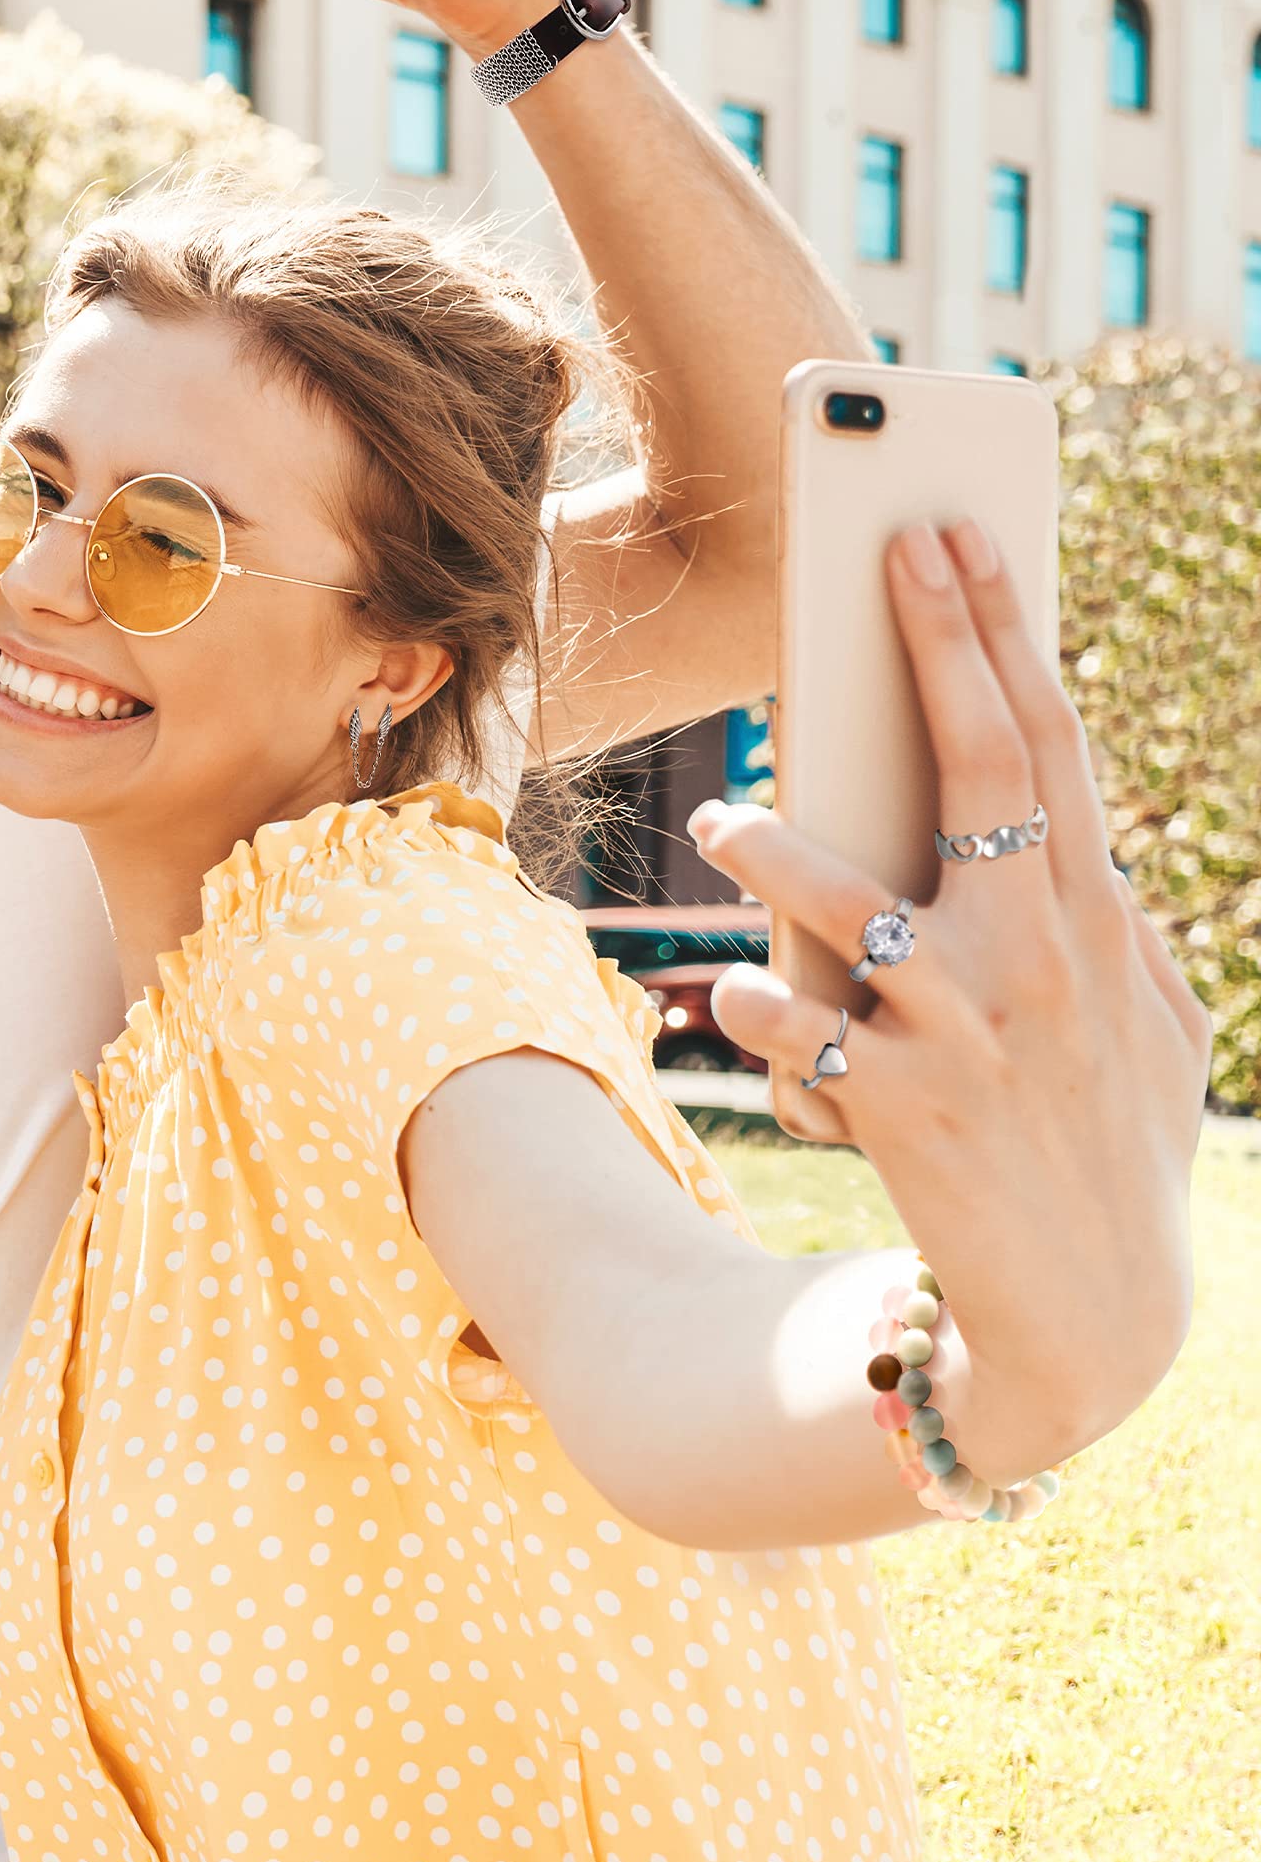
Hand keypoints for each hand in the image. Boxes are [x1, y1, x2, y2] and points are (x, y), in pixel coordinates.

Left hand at [686, 522, 1207, 1464]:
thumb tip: (1059, 835)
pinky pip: (799, 1033)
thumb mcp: (1141, 1030)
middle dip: (938, 648)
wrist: (1091, 1320)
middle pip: (985, 768)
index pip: (1052, 747)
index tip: (959, 542)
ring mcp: (971, 1030)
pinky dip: (752, 1008)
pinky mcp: (900, 1109)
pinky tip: (722, 1000)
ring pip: (852, 897)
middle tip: (890, 548)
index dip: (1002, 633)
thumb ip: (1099, 927)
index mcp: (1094, 922)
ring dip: (775, 846)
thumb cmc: (1108, 1149)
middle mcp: (1042, 957)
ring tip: (724, 820)